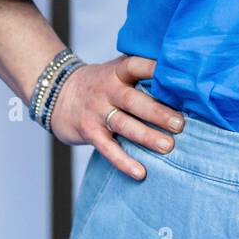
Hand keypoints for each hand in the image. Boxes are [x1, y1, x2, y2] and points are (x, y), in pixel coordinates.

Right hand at [47, 54, 184, 178]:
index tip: (177, 78)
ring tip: (168, 146)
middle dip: (158, 112)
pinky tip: (140, 172)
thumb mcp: (115, 70)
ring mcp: (96, 112)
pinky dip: (124, 162)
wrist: (55, 93)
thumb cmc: (99, 83)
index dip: (155, 69)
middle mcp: (107, 90)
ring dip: (147, 136)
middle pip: (134, 100)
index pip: (136, 66)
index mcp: (117, 72)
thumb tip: (182, 76)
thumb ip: (141, 72)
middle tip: (180, 124)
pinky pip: (108, 149)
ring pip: (124, 125)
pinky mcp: (89, 132)